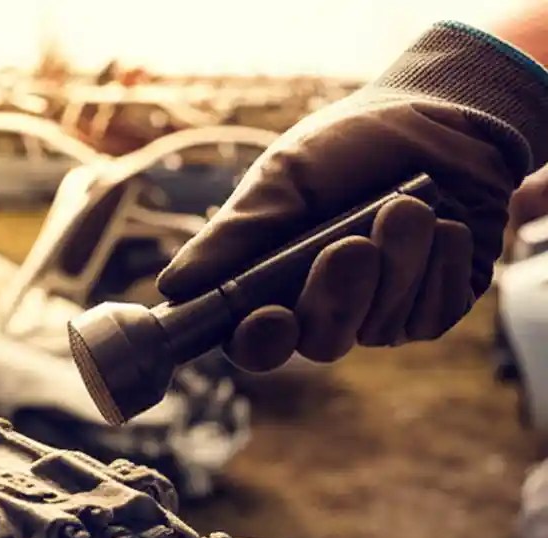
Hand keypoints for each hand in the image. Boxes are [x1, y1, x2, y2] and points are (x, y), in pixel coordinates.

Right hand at [155, 23, 547, 371]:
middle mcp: (322, 307)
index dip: (259, 342)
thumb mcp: (283, 179)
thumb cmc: (348, 145)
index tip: (271, 316)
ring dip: (399, 264)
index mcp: (271, 284)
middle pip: (320, 342)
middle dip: (338, 294)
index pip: (252, 342)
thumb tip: (173, 285)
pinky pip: (431, 314)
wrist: (441, 114)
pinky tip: (445, 225)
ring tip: (410, 206)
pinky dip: (439, 267)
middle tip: (354, 244)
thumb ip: (233, 235)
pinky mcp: (432, 307)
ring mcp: (379, 313)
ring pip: (381, 328)